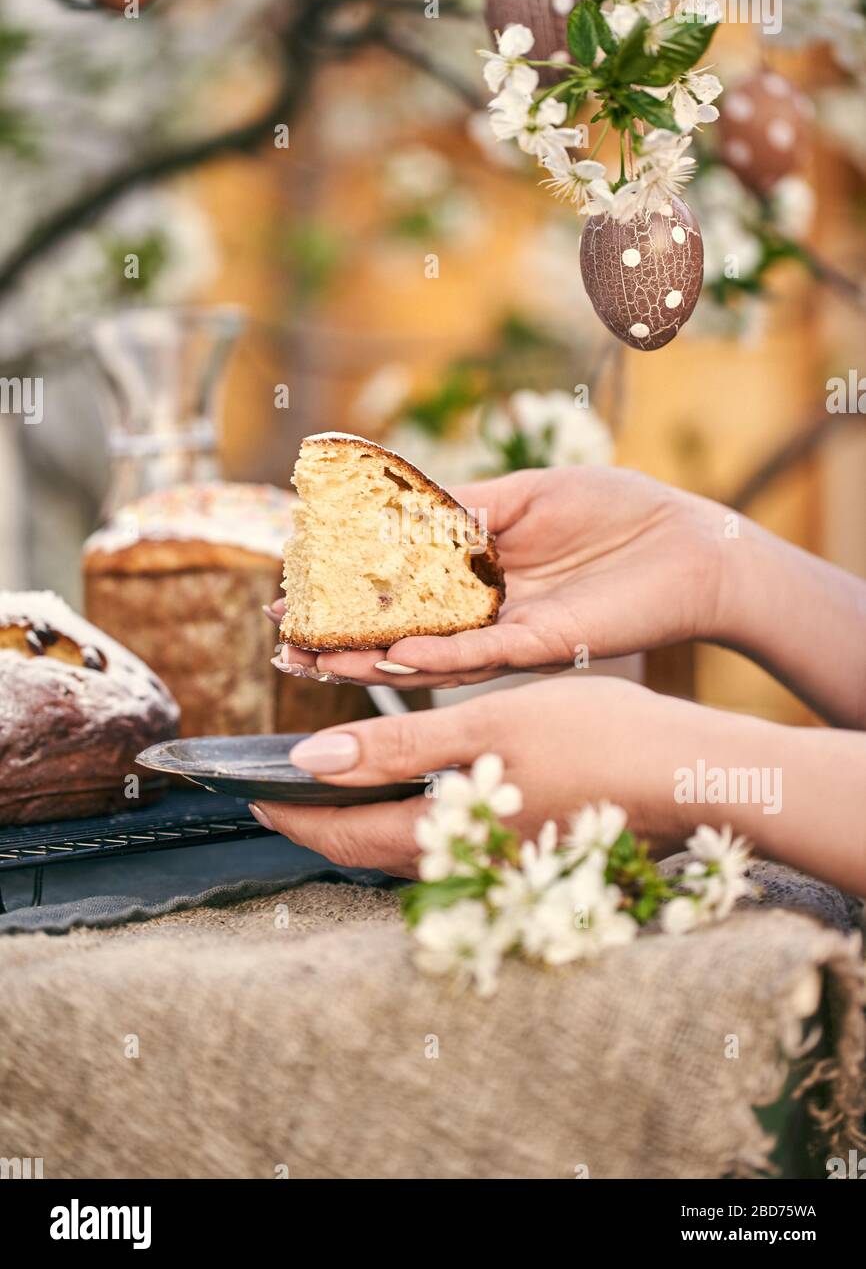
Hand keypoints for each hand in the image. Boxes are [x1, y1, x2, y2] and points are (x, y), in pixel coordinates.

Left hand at [252, 678, 691, 876]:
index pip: (342, 835)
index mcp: (447, 836)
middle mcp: (466, 866)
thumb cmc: (593, 740)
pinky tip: (421, 780)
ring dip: (366, 815)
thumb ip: (396, 746)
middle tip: (284, 788)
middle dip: (320, 821)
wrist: (692, 774)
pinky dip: (414, 810)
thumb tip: (310, 760)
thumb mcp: (487, 725)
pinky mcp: (526, 851)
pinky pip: (449, 838)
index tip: (249, 792)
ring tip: (341, 778)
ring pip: (408, 847)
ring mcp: (499, 865)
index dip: (289, 813)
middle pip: (370, 850)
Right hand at [267, 465, 726, 687]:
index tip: (292, 587)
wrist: (690, 544)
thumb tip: (396, 510)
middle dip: (339, 639)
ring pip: (428, 654)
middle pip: (399, 631)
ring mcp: (509, 633)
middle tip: (280, 643)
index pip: (396, 587)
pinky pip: (482, 656)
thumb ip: (463, 507)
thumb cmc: (615, 511)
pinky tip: (394, 654)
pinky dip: (439, 656)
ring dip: (371, 659)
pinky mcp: (543, 645)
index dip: (345, 590)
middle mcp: (483, 612)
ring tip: (314, 659)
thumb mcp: (524, 495)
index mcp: (476, 573)